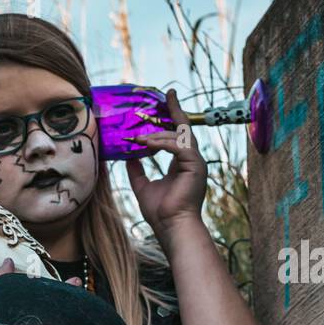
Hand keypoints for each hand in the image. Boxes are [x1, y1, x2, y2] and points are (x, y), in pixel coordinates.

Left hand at [124, 89, 207, 246]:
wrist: (171, 228)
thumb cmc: (160, 212)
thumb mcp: (143, 186)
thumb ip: (137, 169)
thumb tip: (127, 155)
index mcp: (182, 162)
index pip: (178, 133)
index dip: (173, 114)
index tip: (167, 97)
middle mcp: (192, 159)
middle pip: (182, 128)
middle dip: (171, 112)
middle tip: (158, 99)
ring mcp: (196, 161)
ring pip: (179, 136)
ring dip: (156, 134)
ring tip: (137, 138)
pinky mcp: (195, 165)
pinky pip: (179, 146)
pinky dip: (161, 143)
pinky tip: (146, 143)